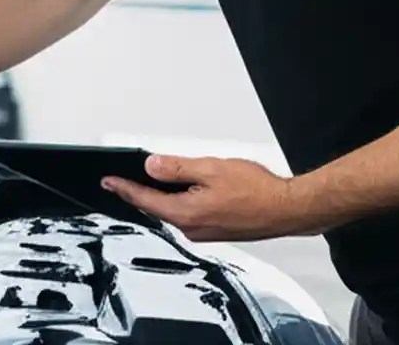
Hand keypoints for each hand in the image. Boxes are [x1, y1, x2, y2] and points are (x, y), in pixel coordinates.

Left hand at [100, 155, 321, 241]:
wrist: (289, 209)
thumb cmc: (258, 191)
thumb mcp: (210, 169)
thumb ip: (177, 168)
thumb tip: (151, 166)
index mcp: (187, 214)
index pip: (145, 200)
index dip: (124, 188)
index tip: (108, 182)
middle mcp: (193, 228)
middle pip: (157, 207)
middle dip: (140, 192)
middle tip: (123, 179)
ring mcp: (205, 232)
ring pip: (174, 211)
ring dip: (164, 195)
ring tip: (154, 179)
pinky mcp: (217, 230)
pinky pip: (190, 214)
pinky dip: (182, 201)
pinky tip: (186, 189)